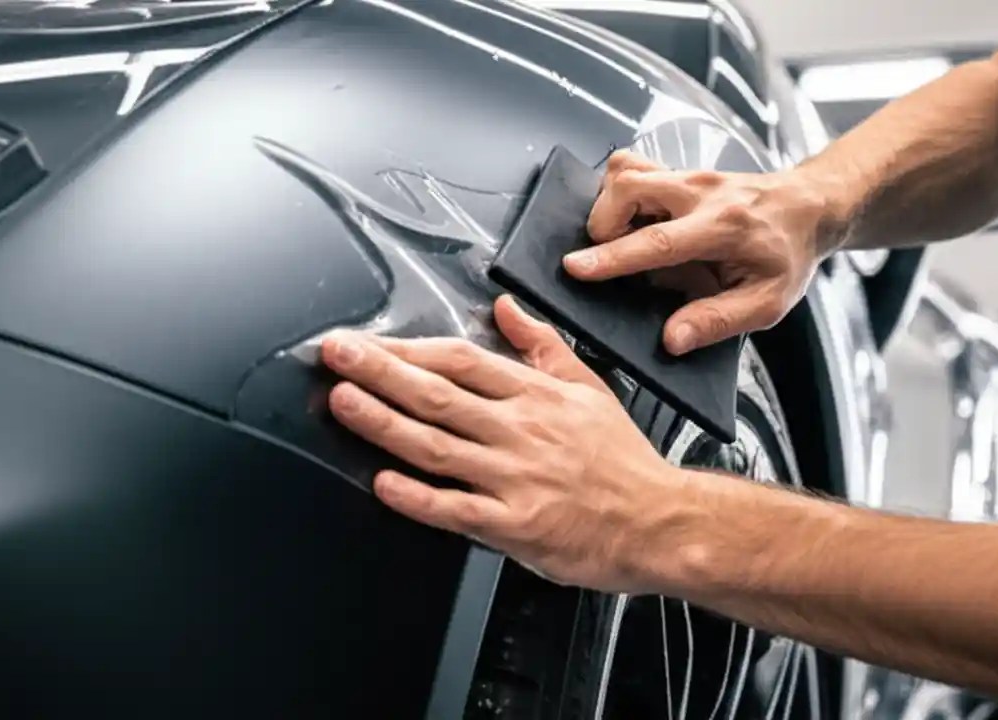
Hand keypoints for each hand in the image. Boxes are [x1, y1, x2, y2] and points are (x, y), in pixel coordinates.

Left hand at [322, 296, 693, 593]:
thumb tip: (506, 308)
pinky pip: (456, 509)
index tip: (370, 341)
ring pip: (437, 445)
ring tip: (342, 402)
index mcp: (537, 394)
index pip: (462, 360)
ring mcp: (516, 478)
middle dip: (380, 372)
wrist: (660, 522)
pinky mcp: (515, 525)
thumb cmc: (622, 460)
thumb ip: (542, 345)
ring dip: (384, 422)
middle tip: (337, 354)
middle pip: (439, 394)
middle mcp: (521, 430)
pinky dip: (417, 497)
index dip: (409, 348)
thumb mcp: (589, 386)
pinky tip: (383, 482)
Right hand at [566, 150, 845, 353]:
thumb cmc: (786, 256)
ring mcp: (688, 175)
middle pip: (630, 186)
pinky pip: (634, 167)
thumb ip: (717, 321)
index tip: (576, 268)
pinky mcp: (678, 170)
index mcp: (724, 228)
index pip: (658, 241)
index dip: (613, 257)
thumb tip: (672, 339)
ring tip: (619, 237)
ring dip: (609, 204)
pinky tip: (632, 221)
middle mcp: (701, 193)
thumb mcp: (766, 303)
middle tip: (607, 254)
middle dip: (603, 221)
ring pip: (627, 169)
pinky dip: (620, 192)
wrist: (807, 208)